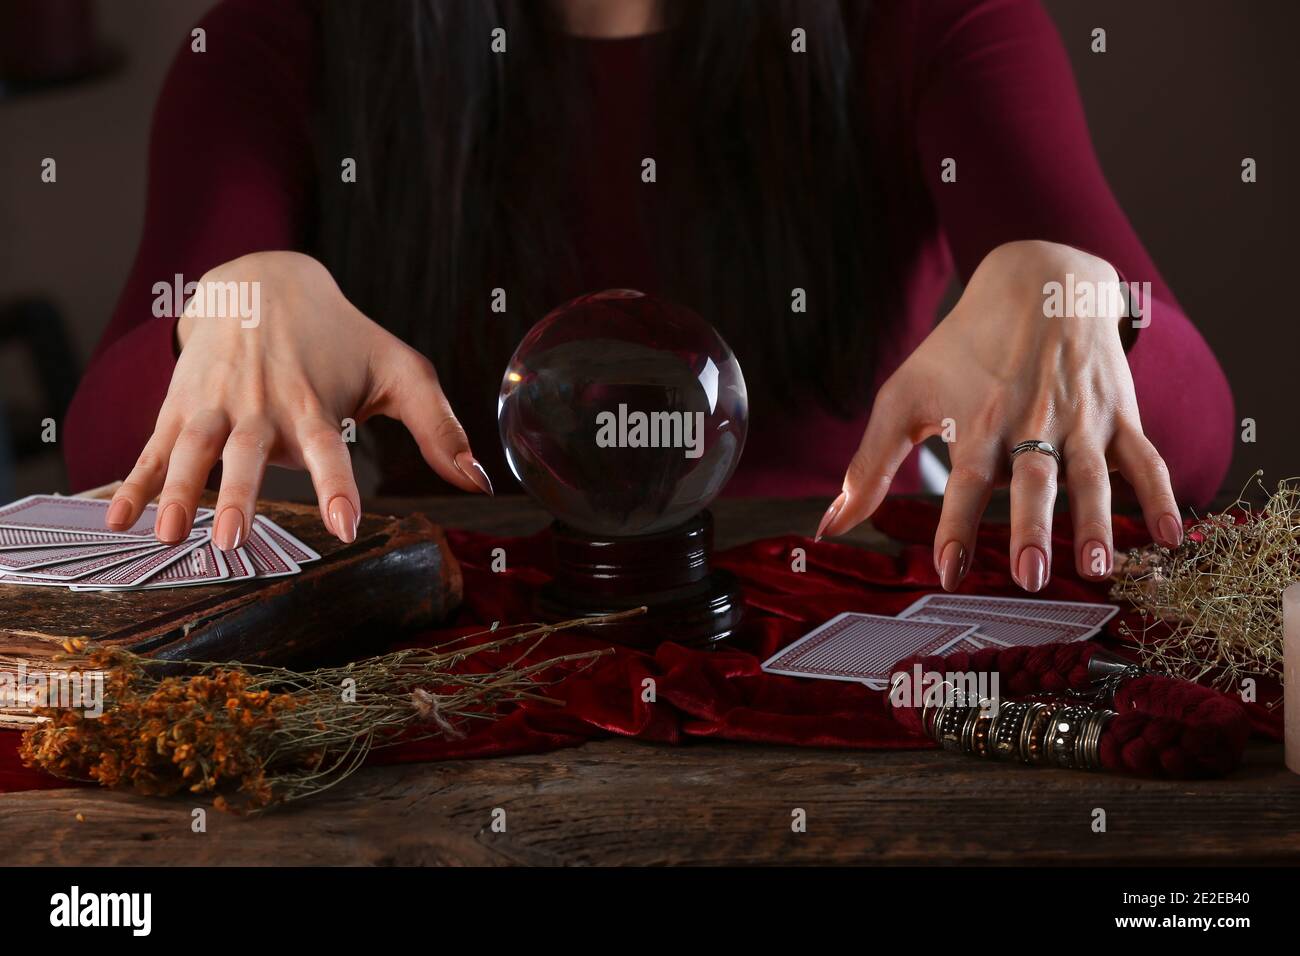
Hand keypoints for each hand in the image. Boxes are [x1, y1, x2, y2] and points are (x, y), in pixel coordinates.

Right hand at [104, 251, 491, 548]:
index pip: (330, 448)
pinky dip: (132, 483)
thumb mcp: (399, 370)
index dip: (337, 484)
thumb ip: (439, 426)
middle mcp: (260, 407)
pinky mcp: (179, 407)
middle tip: (234, 539)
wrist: (260, 281)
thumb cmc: (340, 338)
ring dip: (177, 492)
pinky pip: (152, 449)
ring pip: (191, 451)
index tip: (345, 523)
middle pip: (249, 455)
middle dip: (240, 495)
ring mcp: (214, 406)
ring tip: (165, 535)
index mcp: (313, 403)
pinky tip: (116, 520)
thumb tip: (482, 481)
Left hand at [815, 240, 1181, 591]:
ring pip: (1093, 476)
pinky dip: (1163, 495)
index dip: (954, 527)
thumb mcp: (905, 394)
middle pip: (1033, 481)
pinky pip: (1146, 458)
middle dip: (1032, 529)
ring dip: (1097, 523)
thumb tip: (831, 526)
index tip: (947, 572)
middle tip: (1030, 576)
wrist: (1039, 281)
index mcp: (979, 420)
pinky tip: (1174, 536)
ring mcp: (1082, 419)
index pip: (964, 482)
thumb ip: (870, 464)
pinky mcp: (1120, 414)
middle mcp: (1033, 422)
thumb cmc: (963, 347)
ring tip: (1098, 567)